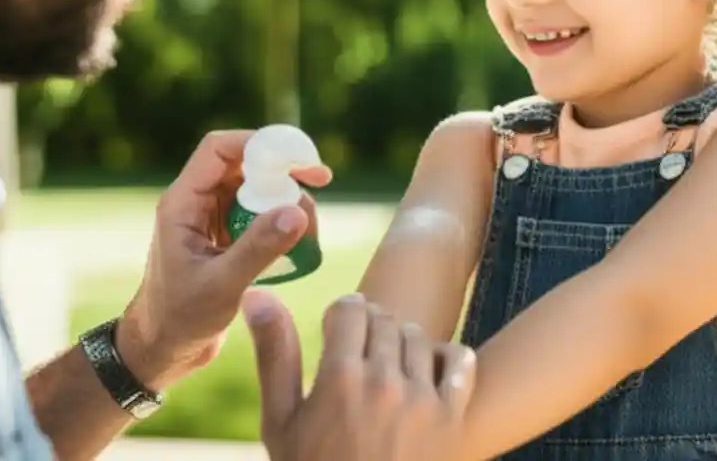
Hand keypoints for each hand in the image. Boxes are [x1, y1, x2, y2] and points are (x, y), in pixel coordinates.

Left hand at [117, 130, 331, 390]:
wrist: (163, 350)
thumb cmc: (179, 319)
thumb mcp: (221, 285)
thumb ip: (258, 248)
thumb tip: (298, 210)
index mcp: (183, 203)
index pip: (219, 149)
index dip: (259, 143)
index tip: (298, 159)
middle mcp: (197, 204)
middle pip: (245, 165)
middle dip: (283, 173)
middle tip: (318, 186)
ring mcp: (213, 221)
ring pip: (257, 190)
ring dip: (288, 200)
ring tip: (310, 230)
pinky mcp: (228, 240)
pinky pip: (261, 216)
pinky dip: (284, 223)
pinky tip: (300, 246)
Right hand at [244, 292, 477, 460]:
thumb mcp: (281, 422)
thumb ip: (274, 354)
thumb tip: (256, 293)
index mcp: (340, 378)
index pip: (350, 307)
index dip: (341, 315)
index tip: (337, 330)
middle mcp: (385, 382)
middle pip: (384, 319)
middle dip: (368, 328)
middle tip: (358, 353)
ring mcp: (423, 401)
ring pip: (418, 337)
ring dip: (402, 344)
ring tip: (386, 368)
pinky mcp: (453, 420)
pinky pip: (460, 362)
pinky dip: (445, 358)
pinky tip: (425, 375)